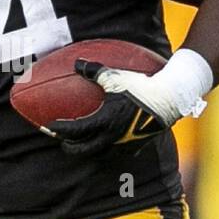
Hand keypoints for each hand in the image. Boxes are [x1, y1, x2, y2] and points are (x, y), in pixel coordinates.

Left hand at [45, 55, 206, 155]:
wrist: (169, 100)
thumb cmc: (141, 87)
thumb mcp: (115, 77)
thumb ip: (94, 71)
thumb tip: (77, 63)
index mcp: (104, 122)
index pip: (75, 130)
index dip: (59, 130)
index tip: (48, 127)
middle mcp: (111, 138)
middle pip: (83, 149)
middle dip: (69, 146)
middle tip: (61, 140)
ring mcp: (123, 145)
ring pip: (98, 154)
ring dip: (87, 150)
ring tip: (81, 143)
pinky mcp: (135, 148)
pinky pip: (115, 154)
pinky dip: (105, 150)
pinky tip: (105, 144)